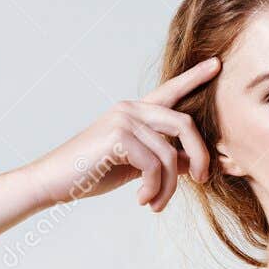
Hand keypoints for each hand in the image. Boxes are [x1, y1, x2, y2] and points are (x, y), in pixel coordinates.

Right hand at [38, 56, 219, 211]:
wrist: (52, 182)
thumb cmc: (91, 173)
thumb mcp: (135, 165)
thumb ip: (163, 158)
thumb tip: (193, 164)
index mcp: (134, 112)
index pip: (170, 92)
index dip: (194, 78)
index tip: (216, 64)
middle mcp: (130, 108)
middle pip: (184, 124)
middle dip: (200, 156)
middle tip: (201, 181)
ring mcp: (124, 119)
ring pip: (170, 155)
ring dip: (168, 187)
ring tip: (155, 203)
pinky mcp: (118, 136)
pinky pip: (155, 165)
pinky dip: (154, 189)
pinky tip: (141, 200)